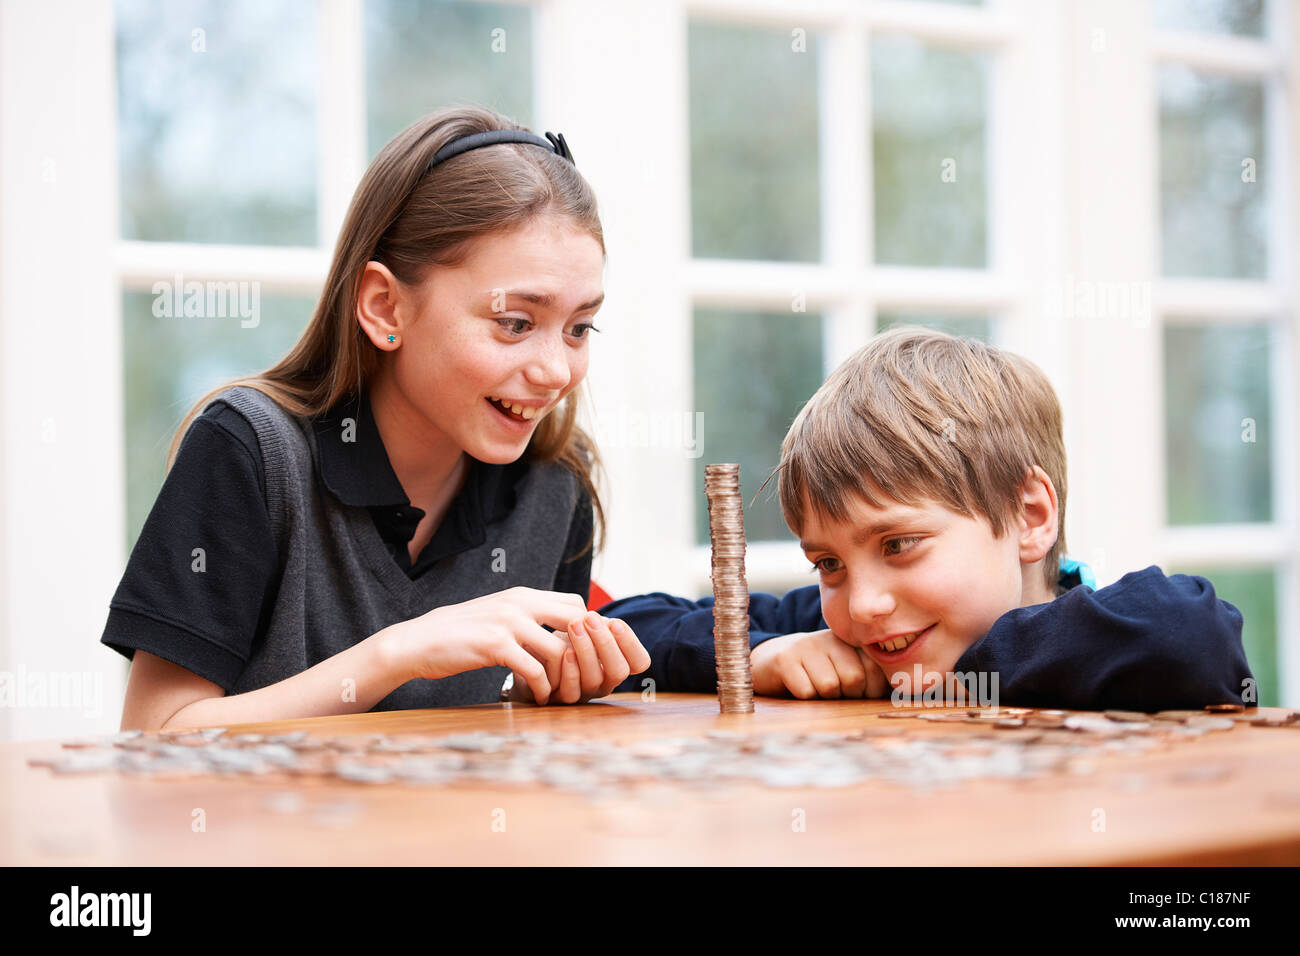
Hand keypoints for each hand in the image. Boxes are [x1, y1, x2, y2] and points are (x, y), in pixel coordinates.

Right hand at [387, 587, 588, 704]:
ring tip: (557, 690)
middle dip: (583, 651)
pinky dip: (542, 688)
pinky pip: (534, 670)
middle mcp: (519, 603)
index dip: (584, 630)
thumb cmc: (460, 633)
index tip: (578, 654)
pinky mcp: (494, 646)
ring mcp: (507, 623)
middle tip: (577, 674)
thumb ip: (526, 615)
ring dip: (563, 676)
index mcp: (522, 595)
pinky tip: (539, 697)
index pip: (574, 603)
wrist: (419, 641)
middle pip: (576, 622)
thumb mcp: (497, 613)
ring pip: (559, 650)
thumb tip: (559, 629)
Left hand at [507, 611, 651, 704]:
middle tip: (591, 618)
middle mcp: (606, 682)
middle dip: (605, 643)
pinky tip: (565, 652)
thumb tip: (611, 623)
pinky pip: (572, 692)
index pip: (639, 662)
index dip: (630, 643)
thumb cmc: (565, 637)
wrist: (533, 651)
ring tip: (575, 625)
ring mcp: (585, 693)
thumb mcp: (587, 628)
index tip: (614, 622)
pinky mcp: (562, 700)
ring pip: (595, 680)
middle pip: (618, 671)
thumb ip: (601, 626)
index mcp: (618, 663)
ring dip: (586, 650)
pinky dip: (570, 671)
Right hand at [750, 629, 889, 698]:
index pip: (875, 668)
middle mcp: (829, 638)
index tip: (857, 693)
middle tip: (831, 693)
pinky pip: (806, 692)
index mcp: (849, 641)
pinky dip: (804, 698)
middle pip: (854, 678)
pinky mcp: (785, 659)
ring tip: (814, 688)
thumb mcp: (842, 670)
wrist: (769, 662)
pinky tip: (797, 687)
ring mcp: (806, 646)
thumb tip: (901, 694)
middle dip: (845, 696)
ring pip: (830, 686)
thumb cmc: (814, 674)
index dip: (870, 691)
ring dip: (823, 698)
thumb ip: (870, 679)